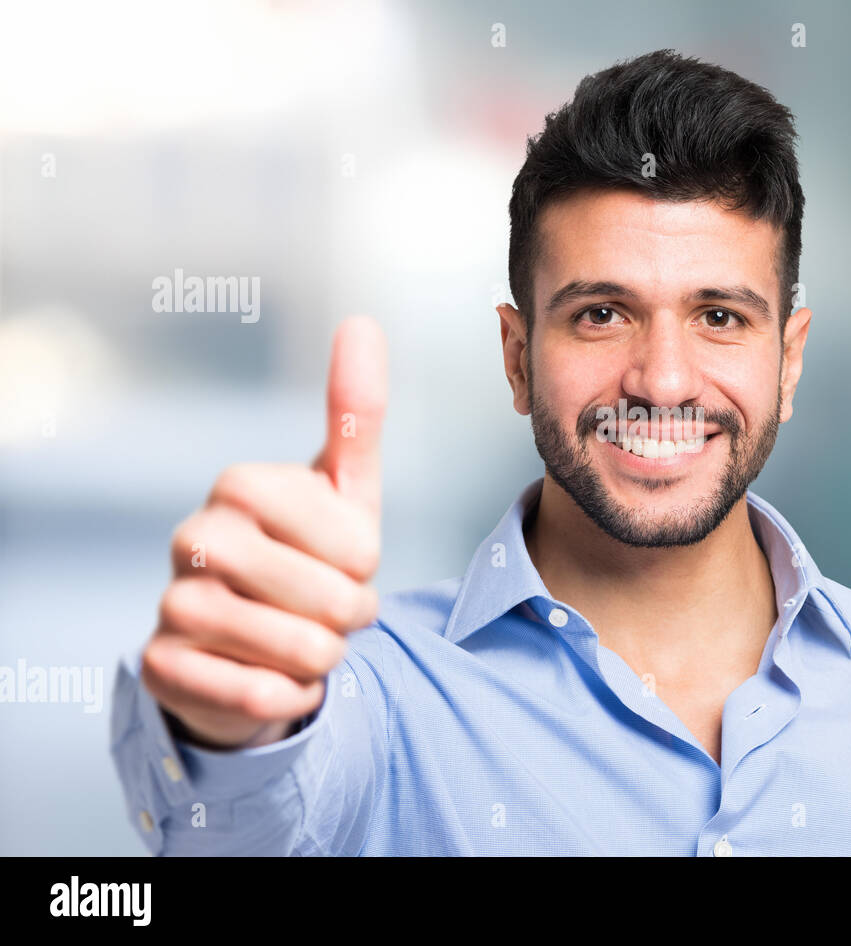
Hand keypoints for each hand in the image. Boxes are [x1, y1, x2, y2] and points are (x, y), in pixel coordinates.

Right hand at [141, 317, 387, 748]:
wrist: (250, 640)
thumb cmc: (308, 556)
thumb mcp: (344, 492)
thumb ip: (356, 413)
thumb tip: (360, 322)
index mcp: (242, 485)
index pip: (355, 544)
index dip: (367, 564)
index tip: (347, 559)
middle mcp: (194, 537)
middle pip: (331, 599)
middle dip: (351, 616)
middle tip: (328, 606)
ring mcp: (172, 604)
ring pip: (301, 651)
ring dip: (322, 657)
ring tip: (302, 638)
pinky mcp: (162, 668)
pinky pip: (263, 698)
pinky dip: (286, 697)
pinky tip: (267, 676)